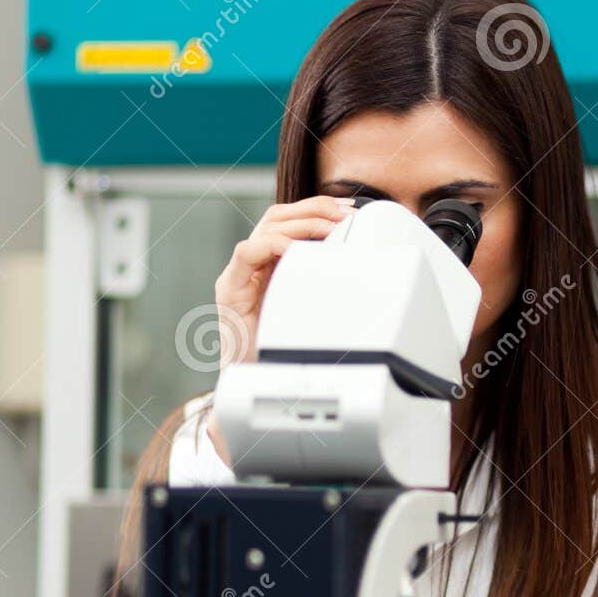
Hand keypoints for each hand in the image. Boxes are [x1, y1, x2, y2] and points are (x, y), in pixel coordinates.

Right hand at [206, 196, 354, 461]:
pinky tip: (296, 249)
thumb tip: (367, 276)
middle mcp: (252, 267)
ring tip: (329, 230)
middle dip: (314, 209)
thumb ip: (329, 290)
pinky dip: (273, 245)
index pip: (290, 221)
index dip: (319, 209)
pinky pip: (248, 253)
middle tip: (346, 216)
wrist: (253, 387)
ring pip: (266, 228)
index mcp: (271, 266)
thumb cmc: (283, 354)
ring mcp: (239, 276)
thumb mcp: (314, 313)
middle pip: (278, 216)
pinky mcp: (230, 290)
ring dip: (301, 223)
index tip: (351, 211)